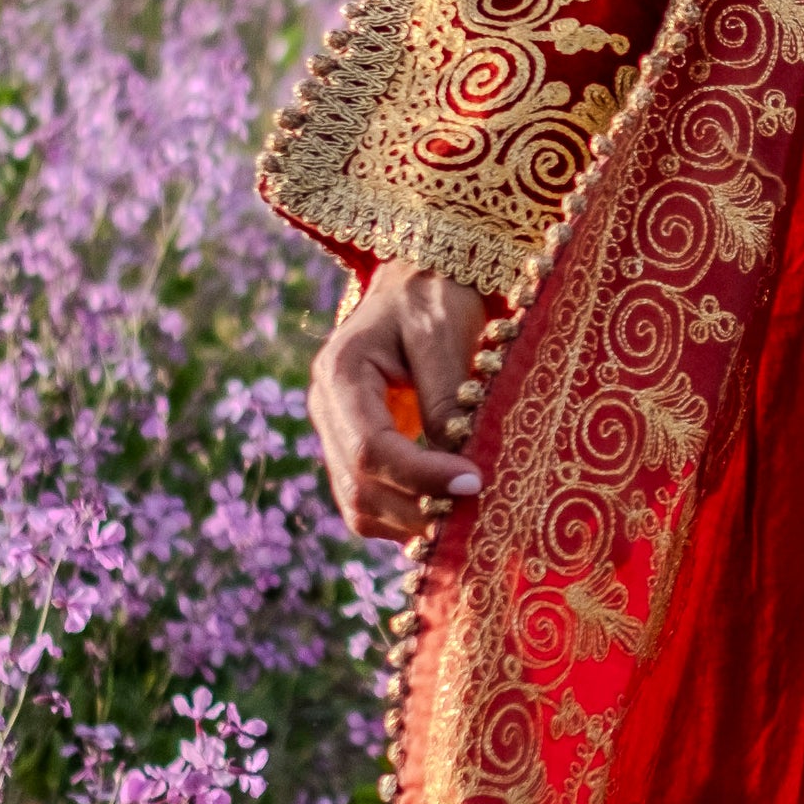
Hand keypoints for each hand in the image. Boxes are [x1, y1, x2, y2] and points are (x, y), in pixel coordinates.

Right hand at [306, 261, 492, 543]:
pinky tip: (444, 513)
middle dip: (417, 508)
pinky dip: (404, 518)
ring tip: (463, 520)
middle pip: (359, 485)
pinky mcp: (353, 449)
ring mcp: (335, 433)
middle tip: (476, 511)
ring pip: (359, 504)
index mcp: (341, 372)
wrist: (417, 280)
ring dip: (410, 523)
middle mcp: (326, 409)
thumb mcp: (443, 330)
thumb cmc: (433, 294)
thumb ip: (445, 394)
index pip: (371, 447)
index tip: (474, 482)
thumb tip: (455, 464)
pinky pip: (368, 500)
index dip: (421, 475)